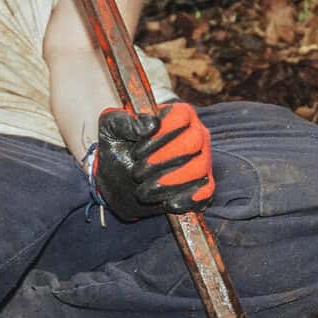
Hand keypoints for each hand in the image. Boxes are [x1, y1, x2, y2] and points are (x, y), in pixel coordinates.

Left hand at [89, 101, 214, 221]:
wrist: (117, 183)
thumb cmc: (118, 149)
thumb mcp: (110, 129)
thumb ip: (123, 120)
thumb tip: (150, 125)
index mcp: (178, 115)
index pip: (181, 115)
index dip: (159, 134)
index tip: (137, 151)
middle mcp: (196, 134)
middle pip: (193, 141)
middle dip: (161, 160)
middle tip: (137, 172)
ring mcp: (202, 161)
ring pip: (199, 168)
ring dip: (168, 182)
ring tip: (143, 191)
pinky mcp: (202, 187)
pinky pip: (206, 191)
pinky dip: (188, 199)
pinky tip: (169, 203)